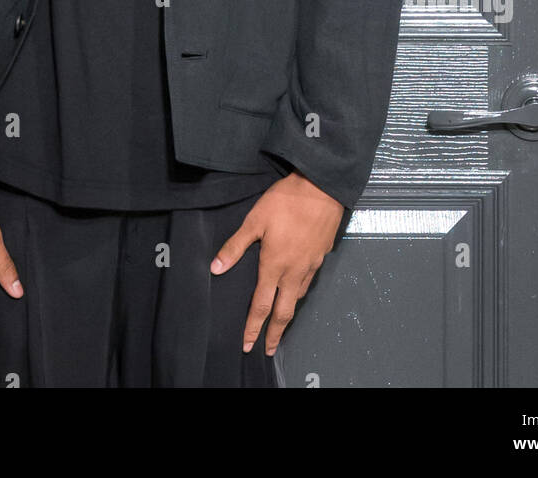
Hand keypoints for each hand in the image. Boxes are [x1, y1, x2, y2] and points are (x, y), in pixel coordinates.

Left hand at [210, 172, 344, 356]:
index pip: (261, 305)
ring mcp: (310, 265)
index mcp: (274, 265)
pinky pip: (309, 282)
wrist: (321, 187)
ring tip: (281, 323)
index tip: (247, 344)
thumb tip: (216, 268)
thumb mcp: (255, 220)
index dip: (253, 327)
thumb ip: (235, 246)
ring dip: (288, 314)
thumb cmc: (285, 201)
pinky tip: (298, 290)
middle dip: (275, 334)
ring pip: (298, 298)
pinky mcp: (321, 255)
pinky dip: (301, 293)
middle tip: (269, 350)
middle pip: (284, 312)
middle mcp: (293, 271)